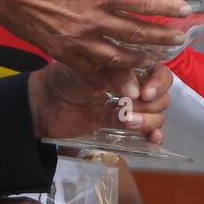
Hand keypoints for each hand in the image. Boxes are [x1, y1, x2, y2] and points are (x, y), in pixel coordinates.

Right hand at [0, 0, 189, 79]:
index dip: (166, 9)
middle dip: (162, 38)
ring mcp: (77, 40)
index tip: (185, 12)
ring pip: (118, 56)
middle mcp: (91, 19)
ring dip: (141, 58)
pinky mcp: (63, 53)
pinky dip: (110, 72)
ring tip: (156, 58)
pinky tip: (121, 72)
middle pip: (136, 33)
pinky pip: (93, 67)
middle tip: (179, 40)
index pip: (142, 2)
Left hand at [29, 61, 172, 143]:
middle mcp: (132, 84)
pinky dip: (153, 135)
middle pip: (161, 95)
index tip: (146, 92)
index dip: (158, 82)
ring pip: (156, 114)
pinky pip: (145, 131)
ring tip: (128, 121)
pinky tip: (153, 139)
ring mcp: (127, 106)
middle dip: (152, 103)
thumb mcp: (91, 68)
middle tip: (132, 106)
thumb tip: (136, 91)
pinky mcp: (119, 126)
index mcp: (127, 65)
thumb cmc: (63, 78)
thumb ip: (116, 74)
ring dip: (149, 120)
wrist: (43, 104)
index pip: (157, 71)